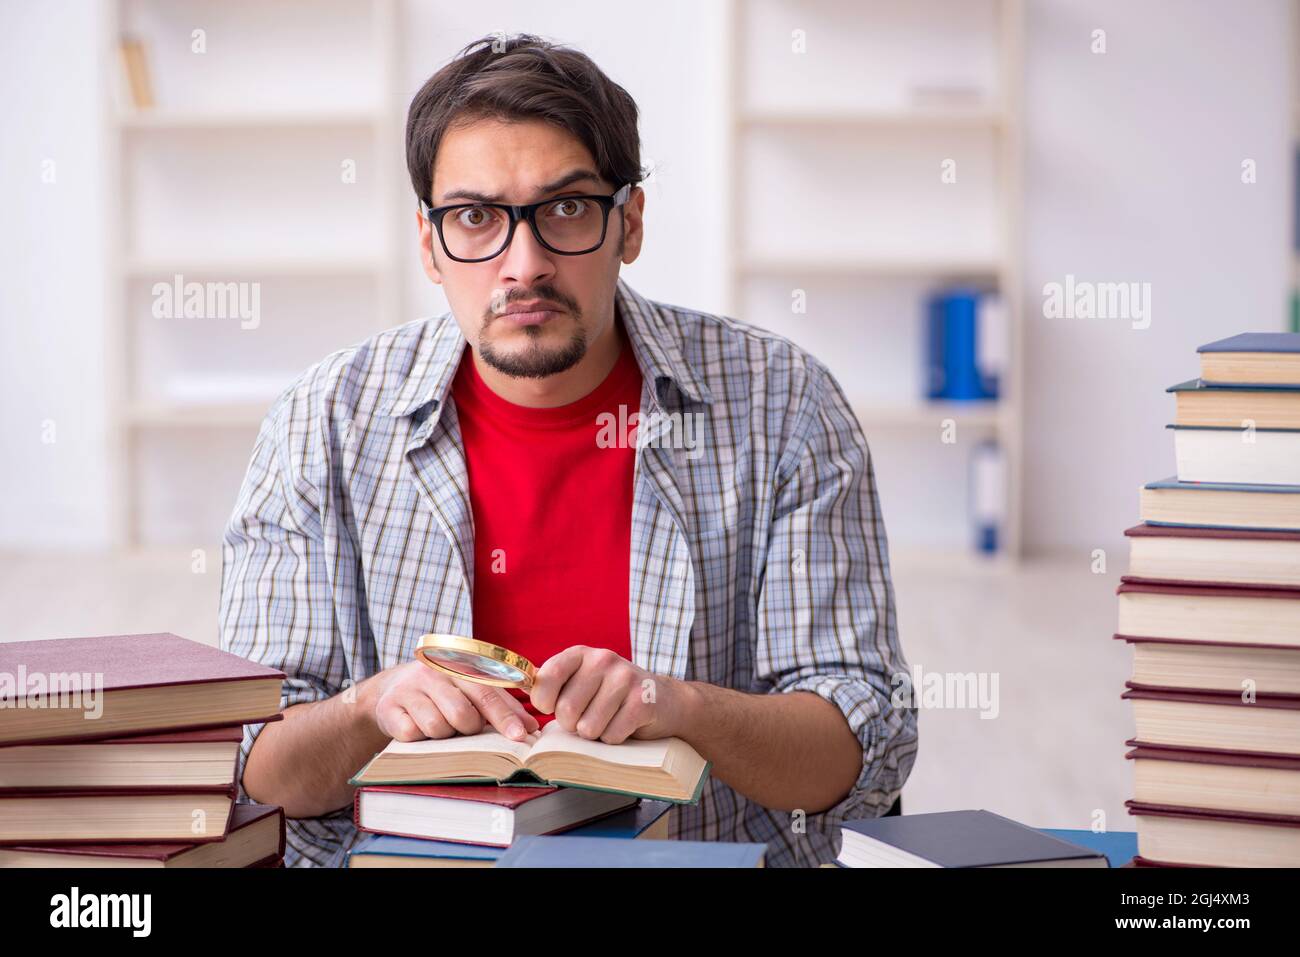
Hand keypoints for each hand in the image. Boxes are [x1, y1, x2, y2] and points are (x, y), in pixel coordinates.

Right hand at [372, 661, 539, 742]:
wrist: (393, 689)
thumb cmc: (444, 693)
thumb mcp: (471, 691)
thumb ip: (502, 705)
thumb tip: (531, 727)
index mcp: (458, 665)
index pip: (487, 693)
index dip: (504, 716)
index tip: (520, 737)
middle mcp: (433, 673)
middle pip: (462, 714)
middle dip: (469, 729)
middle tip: (464, 728)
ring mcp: (409, 689)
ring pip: (437, 727)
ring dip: (443, 736)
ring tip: (440, 727)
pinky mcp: (388, 708)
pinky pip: (412, 734)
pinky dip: (419, 739)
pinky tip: (417, 728)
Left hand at [528, 646, 687, 743]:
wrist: (665, 701)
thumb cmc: (612, 697)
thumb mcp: (582, 681)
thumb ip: (552, 685)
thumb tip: (515, 690)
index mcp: (581, 654)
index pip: (545, 679)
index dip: (544, 704)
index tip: (553, 708)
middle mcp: (602, 659)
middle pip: (566, 711)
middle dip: (573, 726)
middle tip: (589, 718)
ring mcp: (625, 678)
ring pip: (589, 727)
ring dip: (595, 734)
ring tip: (608, 720)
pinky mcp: (644, 700)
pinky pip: (611, 736)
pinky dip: (615, 740)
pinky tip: (625, 725)